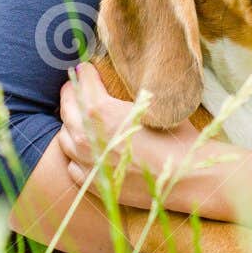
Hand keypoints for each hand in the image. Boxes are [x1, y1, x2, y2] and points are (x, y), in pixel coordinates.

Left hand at [56, 62, 222, 209]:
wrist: (186, 178)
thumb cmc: (175, 137)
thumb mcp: (153, 103)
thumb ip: (129, 91)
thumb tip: (124, 77)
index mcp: (100, 110)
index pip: (82, 81)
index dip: (86, 71)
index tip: (87, 68)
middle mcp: (86, 136)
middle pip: (67, 106)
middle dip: (72, 92)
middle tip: (76, 86)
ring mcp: (86, 162)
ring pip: (64, 136)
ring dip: (70, 123)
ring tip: (78, 117)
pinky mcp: (92, 184)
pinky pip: (72, 164)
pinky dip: (76, 153)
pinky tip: (85, 149)